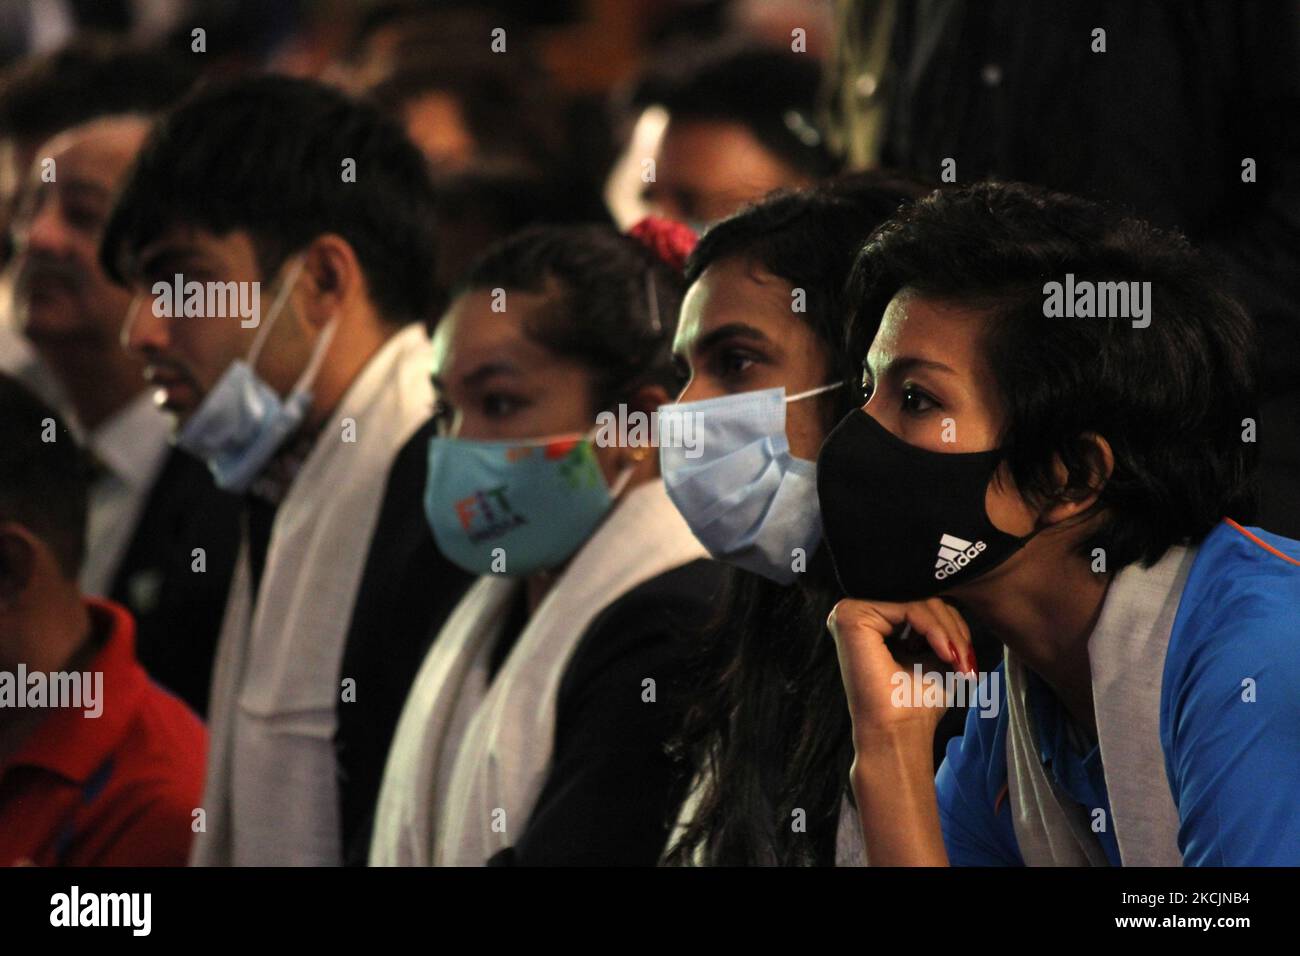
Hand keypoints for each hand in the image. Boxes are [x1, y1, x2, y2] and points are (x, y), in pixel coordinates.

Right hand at [827, 597, 975, 743]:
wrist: (899, 732)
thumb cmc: (917, 701)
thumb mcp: (938, 651)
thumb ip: (941, 620)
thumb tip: (960, 591)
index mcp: (873, 620)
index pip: (919, 601)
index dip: (951, 623)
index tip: (967, 658)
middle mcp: (858, 611)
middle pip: (919, 596)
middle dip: (953, 627)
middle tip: (966, 661)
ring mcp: (850, 611)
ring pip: (916, 600)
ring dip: (948, 631)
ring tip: (958, 661)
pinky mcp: (851, 616)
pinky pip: (907, 606)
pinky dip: (934, 629)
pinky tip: (943, 654)